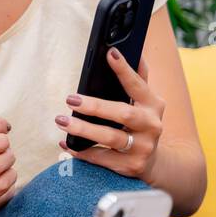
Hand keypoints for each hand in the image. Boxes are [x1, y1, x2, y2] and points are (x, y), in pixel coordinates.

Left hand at [57, 48, 163, 179]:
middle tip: (70, 99)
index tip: (110, 54)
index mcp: (153, 105)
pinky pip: (100, 158)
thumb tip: (126, 50)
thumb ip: (138, 78)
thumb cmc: (141, 124)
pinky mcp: (130, 166)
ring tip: (62, 120)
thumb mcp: (145, 102)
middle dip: (95, 106)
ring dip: (84, 129)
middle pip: (123, 113)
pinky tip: (66, 143)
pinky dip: (81, 151)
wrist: (154, 162)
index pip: (138, 84)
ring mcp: (142, 148)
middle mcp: (151, 126)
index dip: (125, 70)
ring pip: (110, 138)